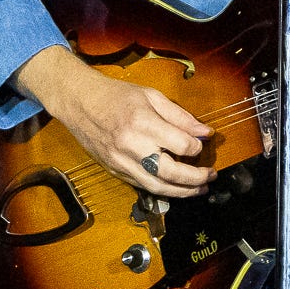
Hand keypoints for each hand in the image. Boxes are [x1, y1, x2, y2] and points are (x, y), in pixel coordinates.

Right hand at [23, 46, 213, 199]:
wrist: (79, 102)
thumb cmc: (116, 96)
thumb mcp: (151, 96)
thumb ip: (180, 116)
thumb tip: (204, 133)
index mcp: (143, 123)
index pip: (181, 144)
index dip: (197, 146)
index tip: (201, 143)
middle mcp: (131, 146)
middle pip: (171, 172)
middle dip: (195, 178)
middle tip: (210, 176)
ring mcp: (121, 161)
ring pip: (157, 186)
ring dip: (182, 192)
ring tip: (199, 189)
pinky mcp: (115, 170)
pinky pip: (142, 186)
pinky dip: (162, 189)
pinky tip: (174, 187)